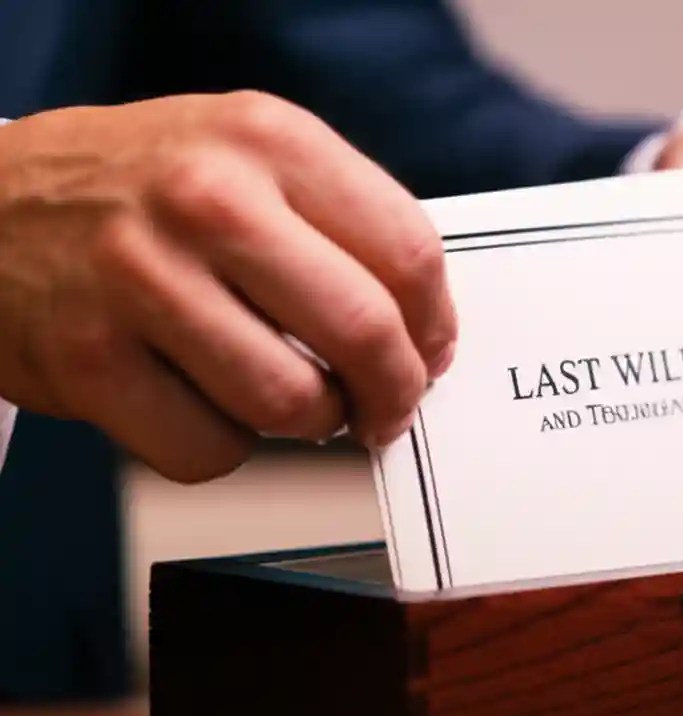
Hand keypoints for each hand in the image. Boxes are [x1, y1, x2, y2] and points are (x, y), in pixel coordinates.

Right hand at [0, 92, 456, 481]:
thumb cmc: (143, 187)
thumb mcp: (249, 154)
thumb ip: (343, 222)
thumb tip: (424, 331)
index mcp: (268, 139)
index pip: (408, 252)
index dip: (435, 325)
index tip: (429, 354)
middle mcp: (206, 200)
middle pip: (363, 332)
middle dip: (394, 392)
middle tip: (387, 407)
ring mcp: (139, 280)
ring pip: (292, 404)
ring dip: (312, 422)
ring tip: (297, 400)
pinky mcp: (87, 360)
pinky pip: (210, 450)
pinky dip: (227, 446)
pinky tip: (212, 404)